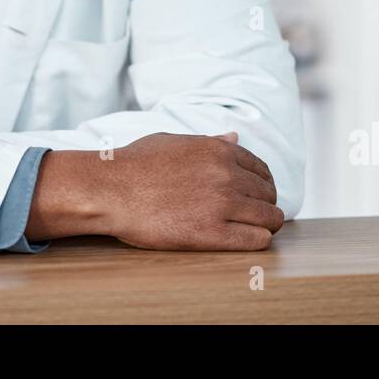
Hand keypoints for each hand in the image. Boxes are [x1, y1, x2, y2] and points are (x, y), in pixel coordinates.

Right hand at [26, 131, 283, 250]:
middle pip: (268, 194)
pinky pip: (255, 240)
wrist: (110, 190)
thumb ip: (209, 141)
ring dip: (265, 225)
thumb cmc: (135, 164)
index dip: (262, 184)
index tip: (256, 195)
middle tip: (255, 216)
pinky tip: (247, 241)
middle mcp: (226, 175)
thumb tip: (234, 136)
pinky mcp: (211, 233)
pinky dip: (257, 241)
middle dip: (265, 205)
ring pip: (269, 218)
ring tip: (255, 230)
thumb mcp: (174, 142)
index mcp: (219, 151)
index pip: (261, 169)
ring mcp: (221, 204)